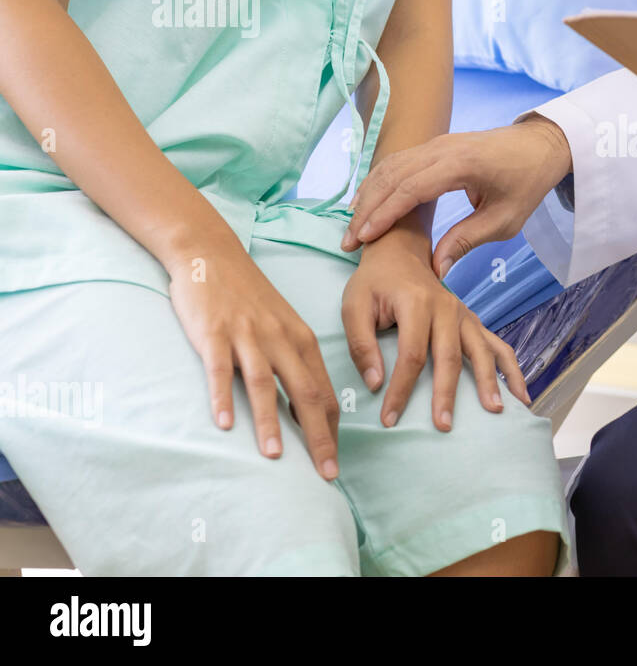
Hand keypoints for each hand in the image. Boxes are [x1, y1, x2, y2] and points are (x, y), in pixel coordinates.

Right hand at [167, 242, 339, 479]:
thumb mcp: (282, 325)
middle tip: (325, 473)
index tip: (334, 461)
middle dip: (318, 436)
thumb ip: (294, 361)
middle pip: (305, 392)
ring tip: (275, 457)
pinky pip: (220, 369)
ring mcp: (247, 336)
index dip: (331, 428)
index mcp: (301, 339)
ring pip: (264, 384)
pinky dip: (223, 396)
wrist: (211, 254)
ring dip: (270, 422)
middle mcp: (280, 339)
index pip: (324, 390)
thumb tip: (303, 407)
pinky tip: (224, 424)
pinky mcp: (214, 332)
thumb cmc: (248, 296)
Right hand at [341, 116, 572, 278]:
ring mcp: (436, 143)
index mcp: (461, 164)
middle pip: (392, 176)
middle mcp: (442, 148)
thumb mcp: (504, 220)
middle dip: (367, 209)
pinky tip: (366, 203)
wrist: (540, 146)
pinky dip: (378, 182)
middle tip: (348, 242)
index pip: (411, 188)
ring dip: (367, 195)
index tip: (364, 238)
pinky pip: (398, 162)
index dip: (384, 214)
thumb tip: (436, 270)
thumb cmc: (526, 183)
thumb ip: (467, 241)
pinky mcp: (434, 146)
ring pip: (390, 166)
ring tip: (352, 227)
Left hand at [341, 228, 529, 430]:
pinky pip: (498, 346)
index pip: (411, 355)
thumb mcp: (353, 306)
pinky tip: (520, 394)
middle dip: (446, 394)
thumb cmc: (374, 282)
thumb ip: (361, 344)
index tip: (390, 418)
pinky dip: (511, 370)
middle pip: (450, 357)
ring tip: (495, 411)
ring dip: (489, 382)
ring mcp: (464, 315)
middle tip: (443, 426)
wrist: (400, 252)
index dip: (400, 389)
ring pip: (482, 351)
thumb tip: (375, 383)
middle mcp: (447, 308)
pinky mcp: (472, 322)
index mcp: (417, 303)